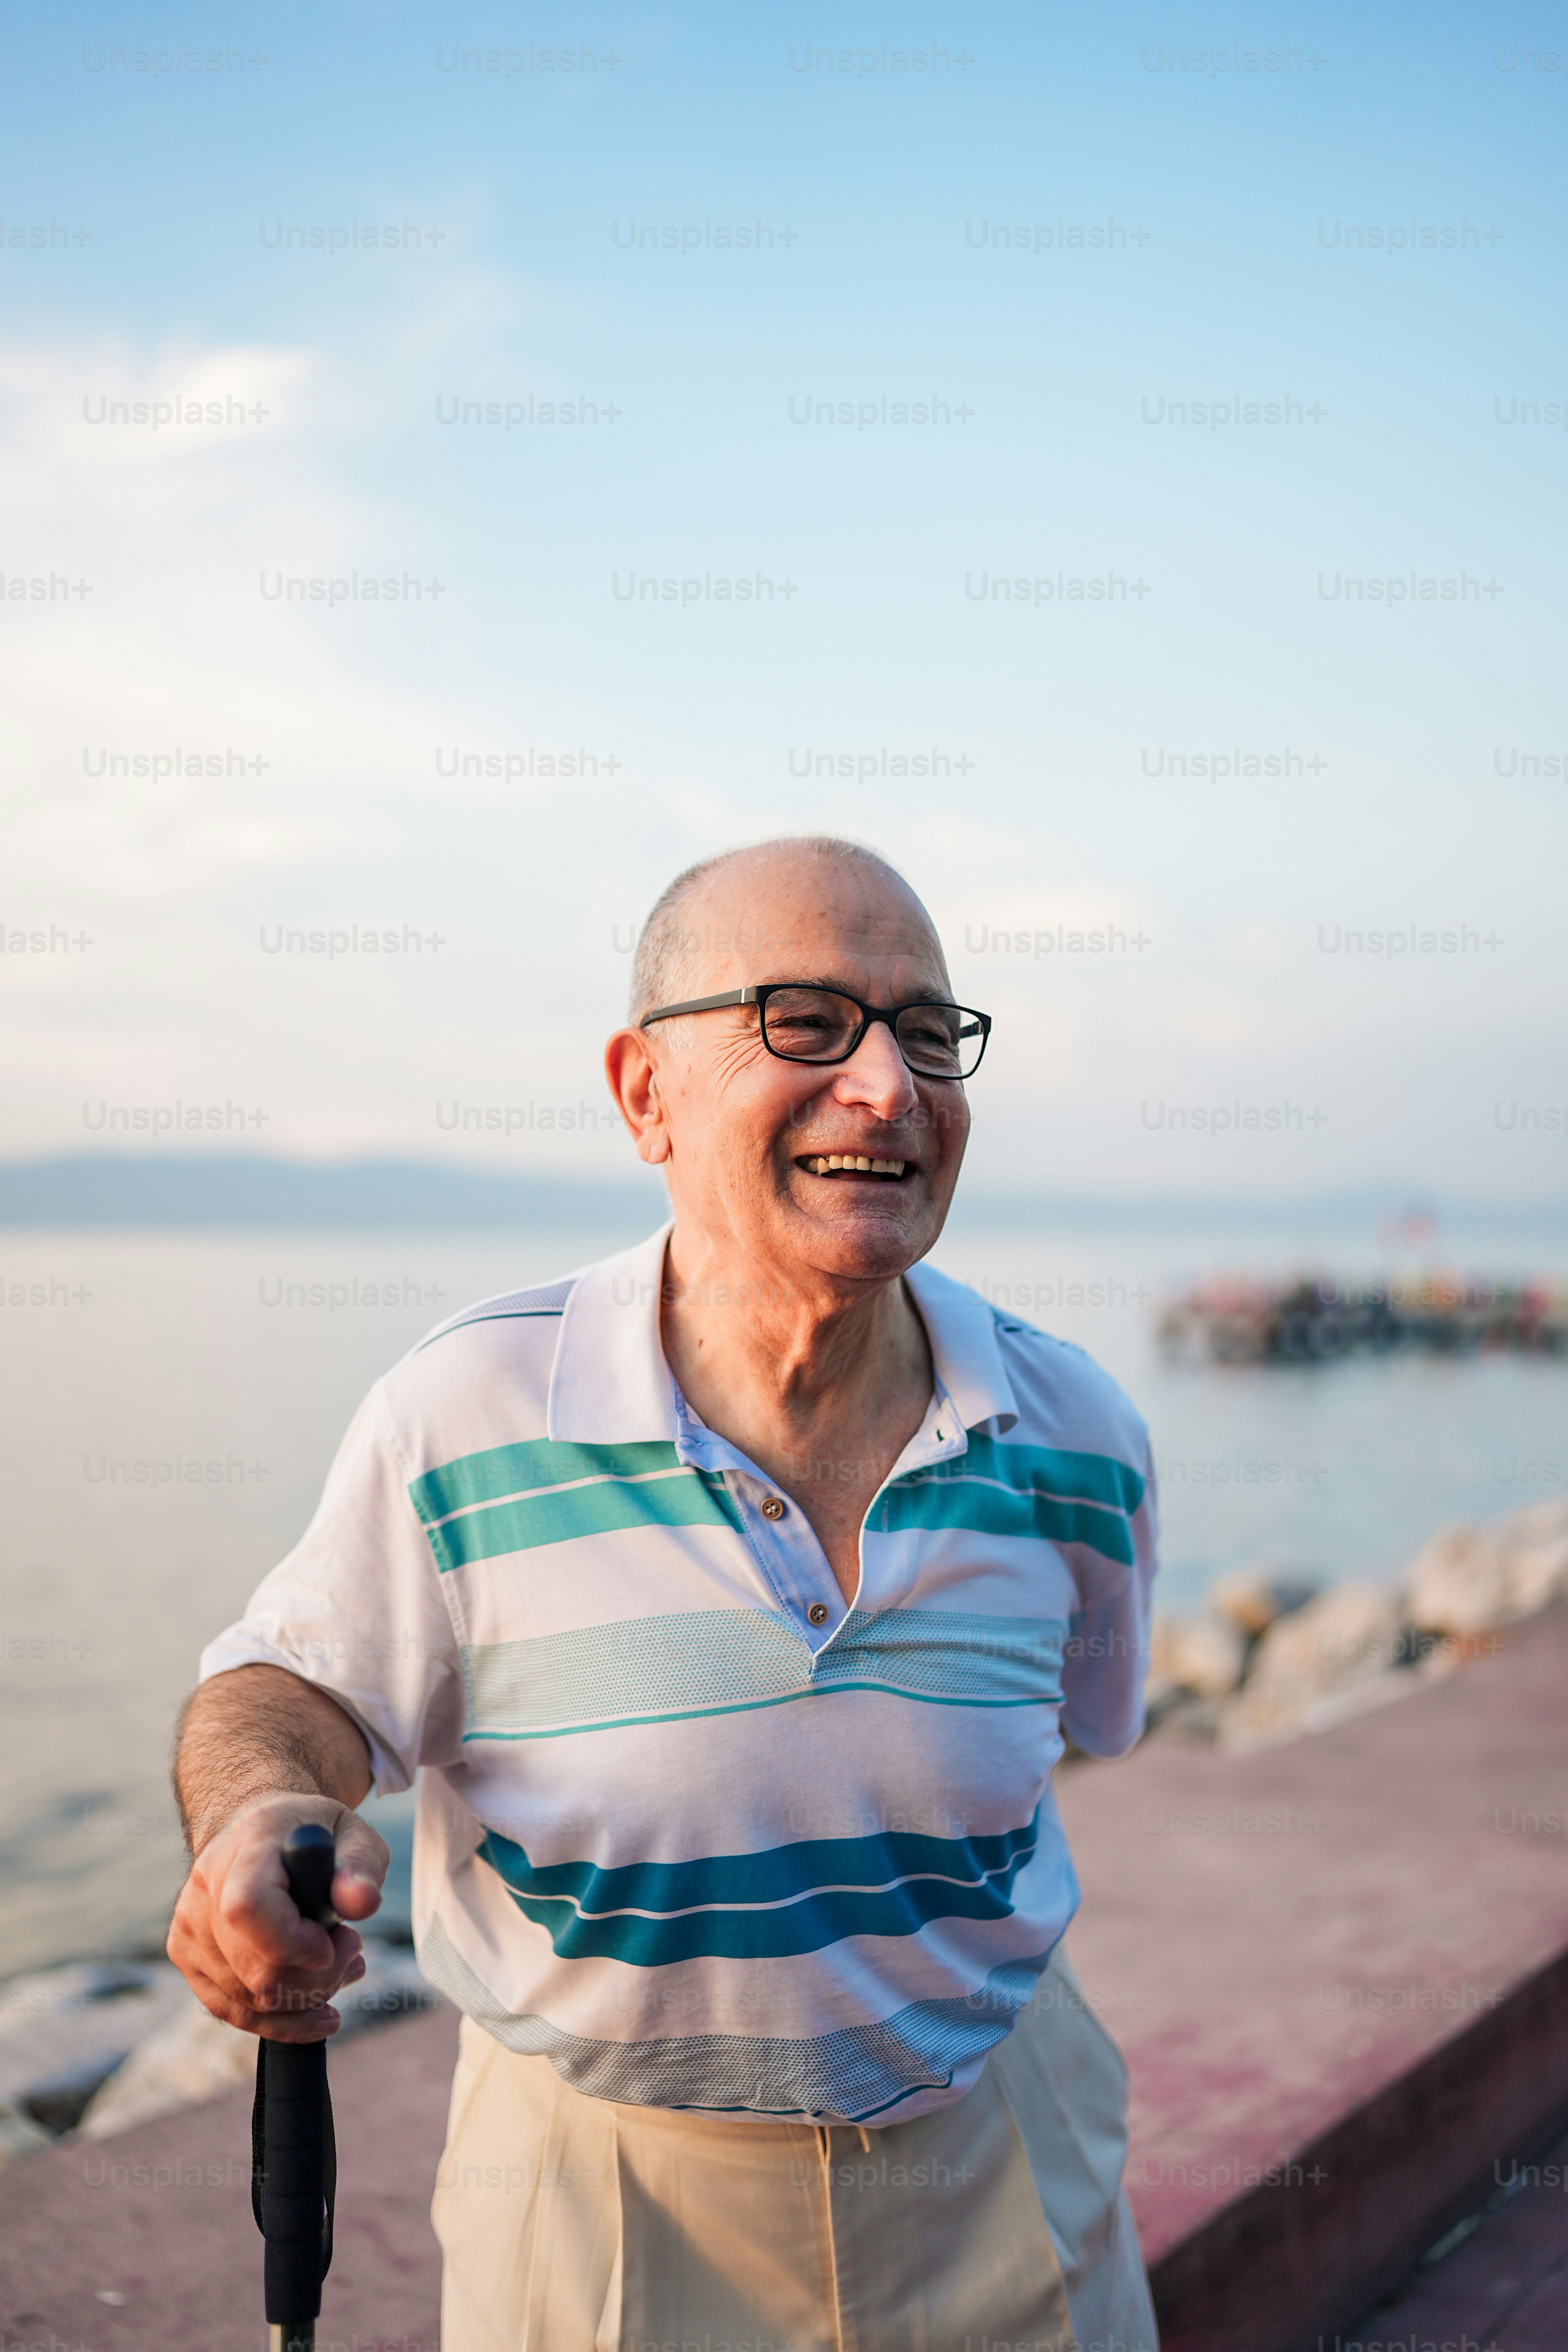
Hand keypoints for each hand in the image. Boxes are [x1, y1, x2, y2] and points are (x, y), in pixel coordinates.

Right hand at [167, 1792, 388, 2040]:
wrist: (267, 1832)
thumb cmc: (316, 1836)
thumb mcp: (355, 1837)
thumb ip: (361, 1869)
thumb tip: (362, 1903)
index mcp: (249, 1843)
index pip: (248, 1907)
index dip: (294, 1942)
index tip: (338, 1942)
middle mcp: (206, 1882)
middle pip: (254, 1967)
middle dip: (319, 1976)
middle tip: (353, 1947)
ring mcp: (189, 1922)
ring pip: (247, 1997)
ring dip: (308, 1997)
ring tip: (343, 1966)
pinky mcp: (185, 1954)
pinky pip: (232, 2010)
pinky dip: (282, 2021)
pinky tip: (319, 2012)